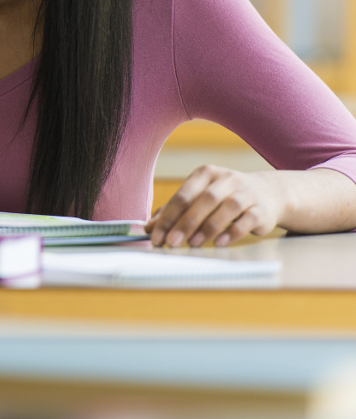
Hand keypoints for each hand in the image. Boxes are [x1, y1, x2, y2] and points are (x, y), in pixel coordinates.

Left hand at [145, 165, 284, 246]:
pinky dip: (233, 232)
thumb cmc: (223, 197)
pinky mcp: (261, 209)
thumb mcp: (199, 197)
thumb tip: (150, 228)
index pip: (183, 195)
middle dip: (185, 223)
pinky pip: (247, 219)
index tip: (157, 236)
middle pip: (203, 200)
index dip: (168, 217)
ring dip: (208, 227)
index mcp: (205, 174)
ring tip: (194, 244)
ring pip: (226, 208)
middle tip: (172, 242)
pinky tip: (220, 243)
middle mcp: (226, 179)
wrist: (268, 193)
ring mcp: (246, 193)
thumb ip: (175, 211)